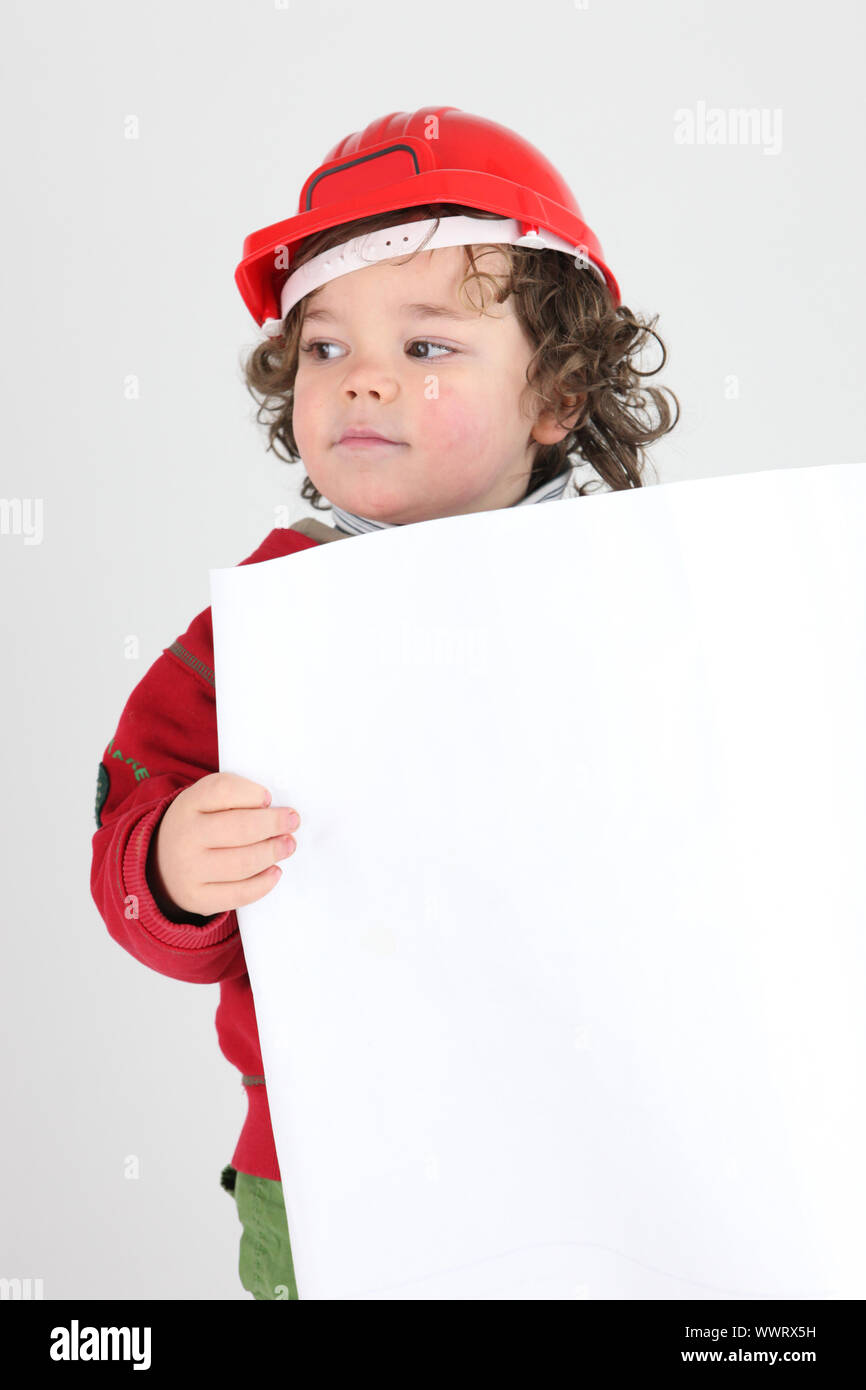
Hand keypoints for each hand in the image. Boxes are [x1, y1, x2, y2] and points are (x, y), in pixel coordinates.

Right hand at [146, 772, 299, 919]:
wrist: (162, 863)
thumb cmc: (199, 826)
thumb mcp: (205, 802)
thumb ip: (235, 797)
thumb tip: (273, 808)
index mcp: (188, 804)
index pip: (223, 791)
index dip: (252, 793)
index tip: (269, 798)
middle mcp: (184, 836)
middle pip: (239, 828)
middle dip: (273, 824)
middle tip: (292, 822)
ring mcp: (188, 870)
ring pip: (242, 862)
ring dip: (272, 852)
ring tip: (287, 845)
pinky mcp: (197, 897)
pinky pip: (238, 893)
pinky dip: (263, 883)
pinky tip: (275, 871)